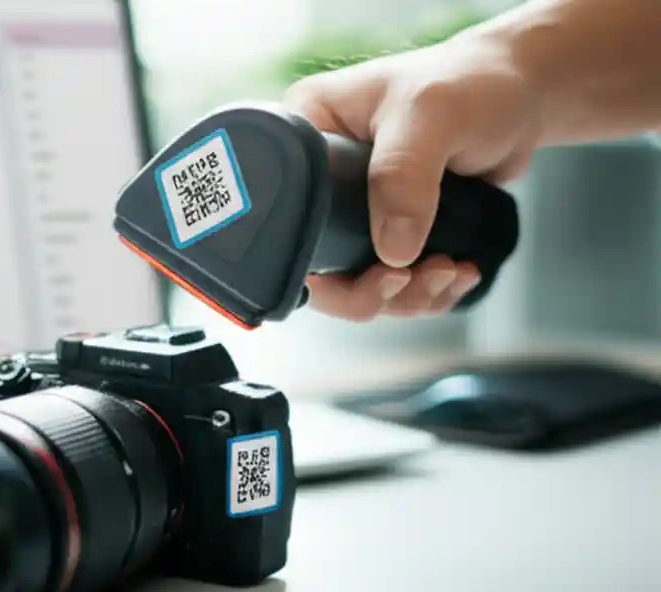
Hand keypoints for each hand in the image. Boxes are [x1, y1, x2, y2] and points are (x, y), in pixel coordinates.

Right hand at [285, 29, 542, 320]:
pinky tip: (459, 271)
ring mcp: (355, 209)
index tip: (369, 270)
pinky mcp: (390, 229)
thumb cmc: (469, 82)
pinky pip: (395, 284)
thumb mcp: (429, 117)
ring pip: (360, 283)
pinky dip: (428, 292)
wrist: (521, 93)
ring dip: (408, 295)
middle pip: (318, 266)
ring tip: (449, 270)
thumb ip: (403, 178)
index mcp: (306, 138)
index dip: (314, 260)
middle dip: (371, 290)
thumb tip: (392, 253)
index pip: (284, 214)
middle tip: (410, 281)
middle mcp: (322, 180)